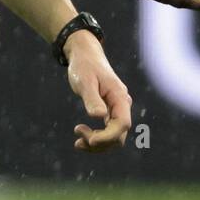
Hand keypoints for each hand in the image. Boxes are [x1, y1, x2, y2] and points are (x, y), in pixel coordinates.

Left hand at [63, 32, 132, 151]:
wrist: (84, 55)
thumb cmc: (84, 65)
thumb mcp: (85, 81)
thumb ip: (92, 98)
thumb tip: (99, 116)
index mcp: (120, 97)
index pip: (122, 124)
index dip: (108, 136)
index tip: (90, 139)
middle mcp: (122, 105)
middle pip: (119, 135)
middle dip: (100, 142)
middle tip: (78, 133)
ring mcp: (117, 109)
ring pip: (114, 137)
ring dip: (97, 143)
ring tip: (77, 142)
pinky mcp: (110, 111)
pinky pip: (108, 131)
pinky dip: (96, 138)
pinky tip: (81, 136)